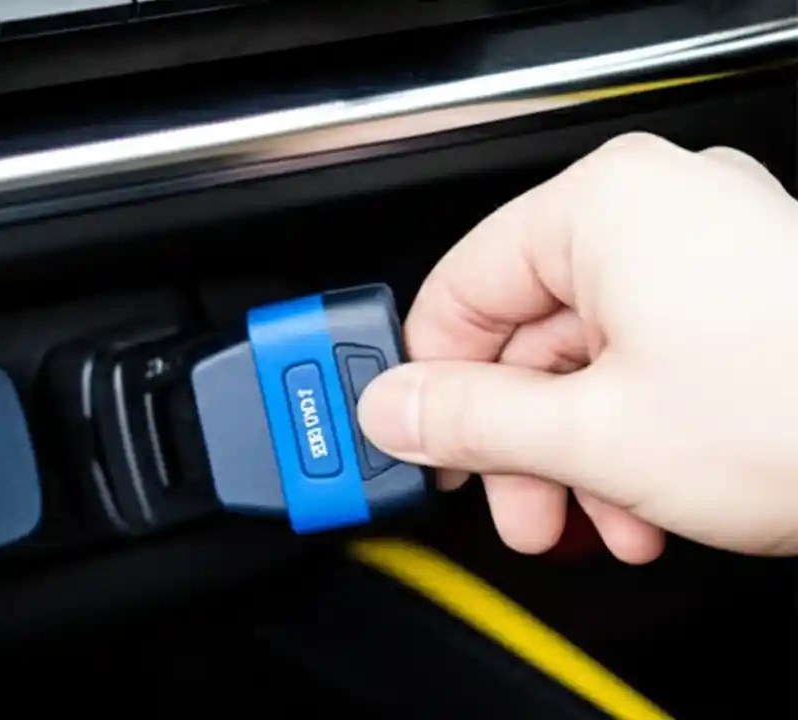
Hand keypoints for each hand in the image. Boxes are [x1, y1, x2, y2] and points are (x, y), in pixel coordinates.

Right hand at [358, 132, 797, 562]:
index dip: (427, 377)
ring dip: (577, 455)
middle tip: (513, 505)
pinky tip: (645, 500)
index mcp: (605, 205)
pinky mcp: (746, 293)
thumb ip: (469, 420)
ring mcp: (709, 248)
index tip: (417, 438)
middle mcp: (657, 208)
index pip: (459, 287)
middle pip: (527, 332)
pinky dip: (633, 433)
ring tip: (595, 520)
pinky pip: (650, 357)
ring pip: (590, 357)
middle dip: (517, 441)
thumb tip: (396, 409)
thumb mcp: (594, 434)